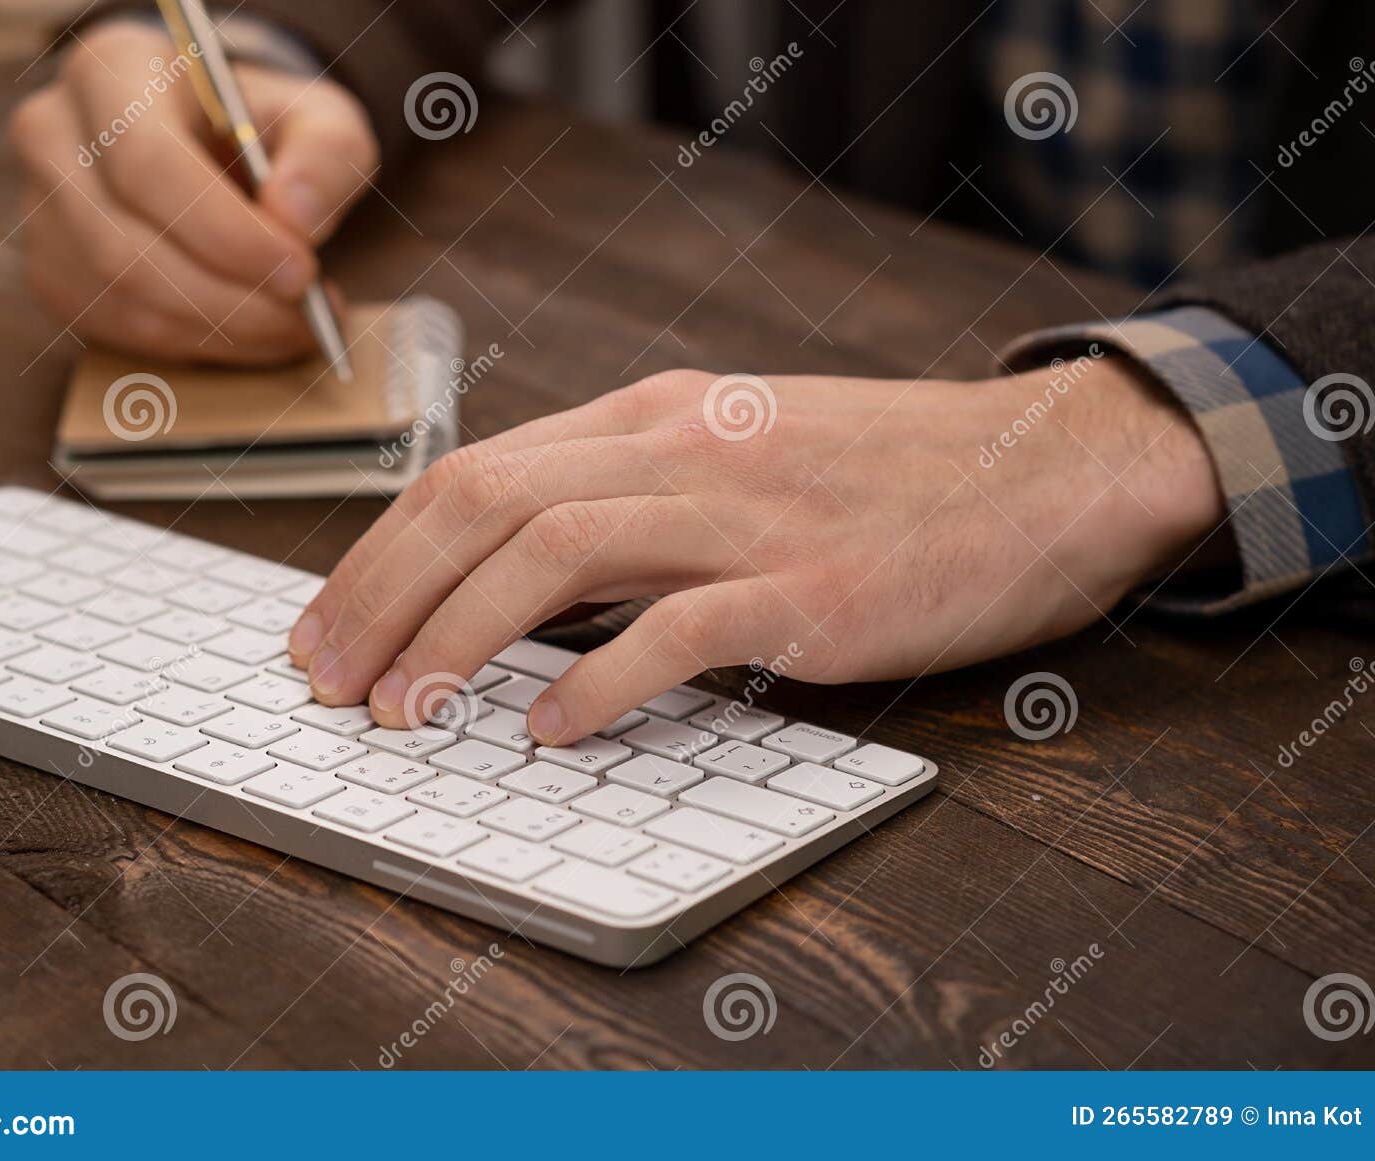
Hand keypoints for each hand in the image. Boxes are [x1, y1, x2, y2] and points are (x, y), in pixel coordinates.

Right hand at [9, 20, 377, 363]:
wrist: (214, 147)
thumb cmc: (260, 129)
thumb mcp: (317, 119)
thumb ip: (327, 156)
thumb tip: (296, 219)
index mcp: (113, 71)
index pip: (146, 162)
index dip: (226, 233)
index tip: (301, 273)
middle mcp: (54, 136)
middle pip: (126, 247)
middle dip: (230, 300)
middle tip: (307, 317)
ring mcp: (41, 210)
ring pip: (122, 299)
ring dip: (221, 332)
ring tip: (293, 327)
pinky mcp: (53, 272)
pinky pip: (119, 330)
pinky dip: (197, 345)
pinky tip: (251, 333)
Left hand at [287, 360, 1223, 743]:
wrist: (1045, 467)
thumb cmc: (887, 476)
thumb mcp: (736, 454)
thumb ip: (630, 502)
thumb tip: (517, 588)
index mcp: (653, 416)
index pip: (471, 471)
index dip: (377, 554)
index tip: (329, 627)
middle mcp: (680, 448)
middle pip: (481, 504)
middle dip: (380, 599)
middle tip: (329, 684)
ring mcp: (746, 514)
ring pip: (550, 555)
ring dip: (454, 639)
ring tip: (405, 713)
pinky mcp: (810, 588)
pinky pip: (676, 632)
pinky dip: (597, 686)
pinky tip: (552, 732)